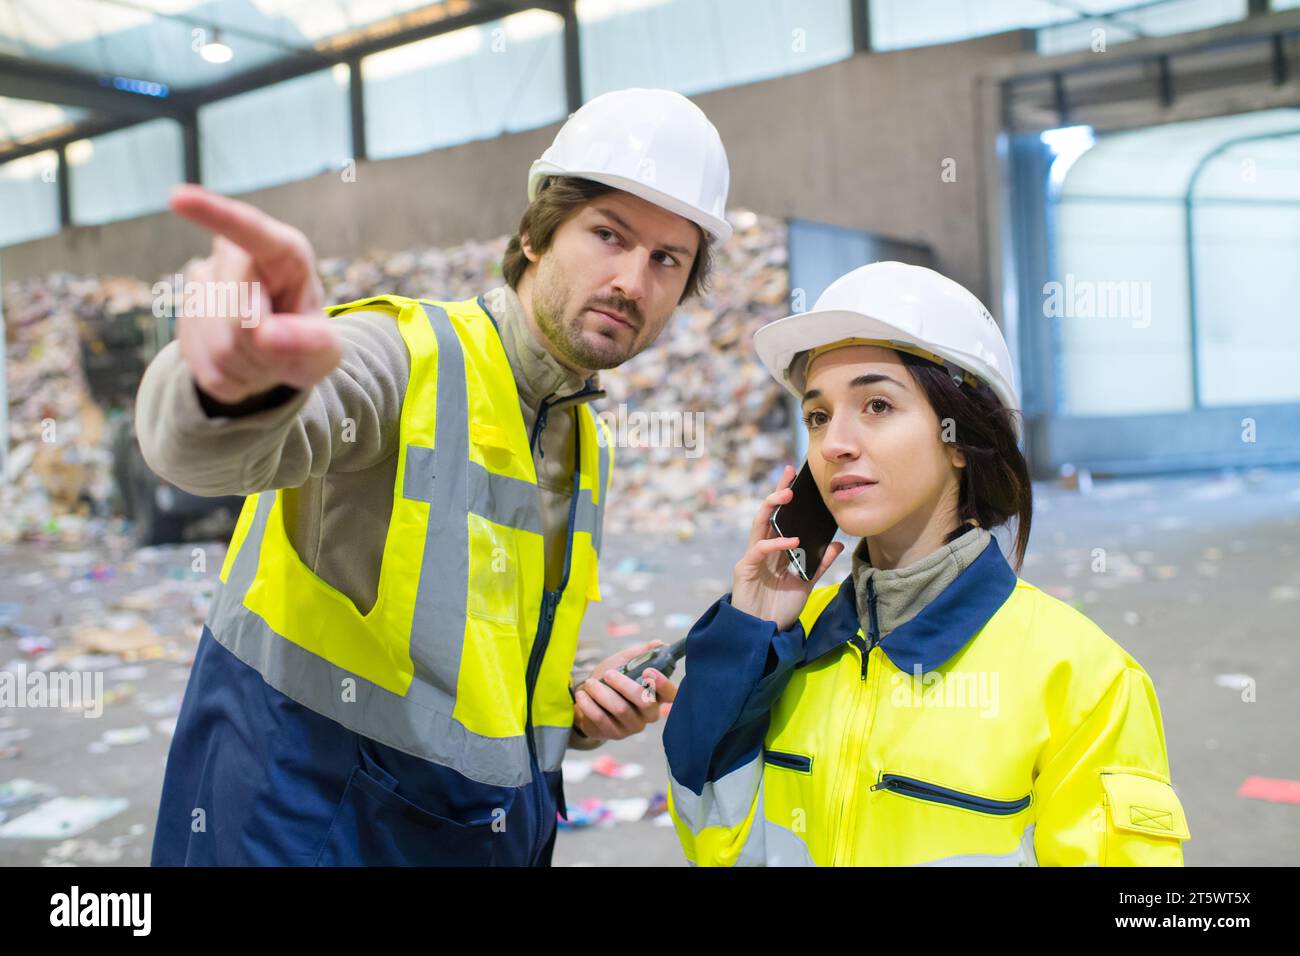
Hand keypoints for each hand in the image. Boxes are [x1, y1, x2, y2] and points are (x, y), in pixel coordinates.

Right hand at [169, 184, 339, 405]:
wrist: (276, 358)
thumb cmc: (307, 342)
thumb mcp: (325, 350)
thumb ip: (310, 342)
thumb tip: (266, 333)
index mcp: (281, 253)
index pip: (249, 231)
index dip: (216, 215)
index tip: (178, 197)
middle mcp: (235, 258)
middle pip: (237, 311)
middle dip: (262, 344)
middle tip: (279, 347)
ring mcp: (201, 285)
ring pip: (217, 342)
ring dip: (247, 364)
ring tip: (263, 354)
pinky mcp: (181, 319)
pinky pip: (201, 363)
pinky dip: (229, 379)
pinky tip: (242, 364)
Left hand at [572, 641, 677, 741]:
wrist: (587, 699)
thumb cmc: (611, 679)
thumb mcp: (624, 662)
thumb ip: (641, 653)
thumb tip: (659, 643)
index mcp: (657, 695)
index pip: (671, 694)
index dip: (663, 684)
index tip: (647, 671)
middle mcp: (650, 713)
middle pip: (645, 702)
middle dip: (624, 685)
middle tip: (608, 674)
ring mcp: (633, 726)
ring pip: (621, 709)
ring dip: (602, 693)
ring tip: (590, 683)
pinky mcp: (615, 734)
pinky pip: (602, 719)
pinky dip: (590, 705)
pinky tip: (583, 696)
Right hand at [730, 464, 844, 630]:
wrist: (764, 633)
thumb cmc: (780, 609)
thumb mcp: (806, 583)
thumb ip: (819, 563)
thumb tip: (837, 542)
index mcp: (775, 550)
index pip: (781, 517)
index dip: (786, 496)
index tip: (797, 477)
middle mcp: (762, 549)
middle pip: (769, 513)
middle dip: (778, 492)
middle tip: (789, 473)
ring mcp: (752, 557)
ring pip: (759, 524)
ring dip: (772, 507)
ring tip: (788, 495)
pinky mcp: (745, 569)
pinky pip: (759, 550)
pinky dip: (776, 543)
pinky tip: (793, 541)